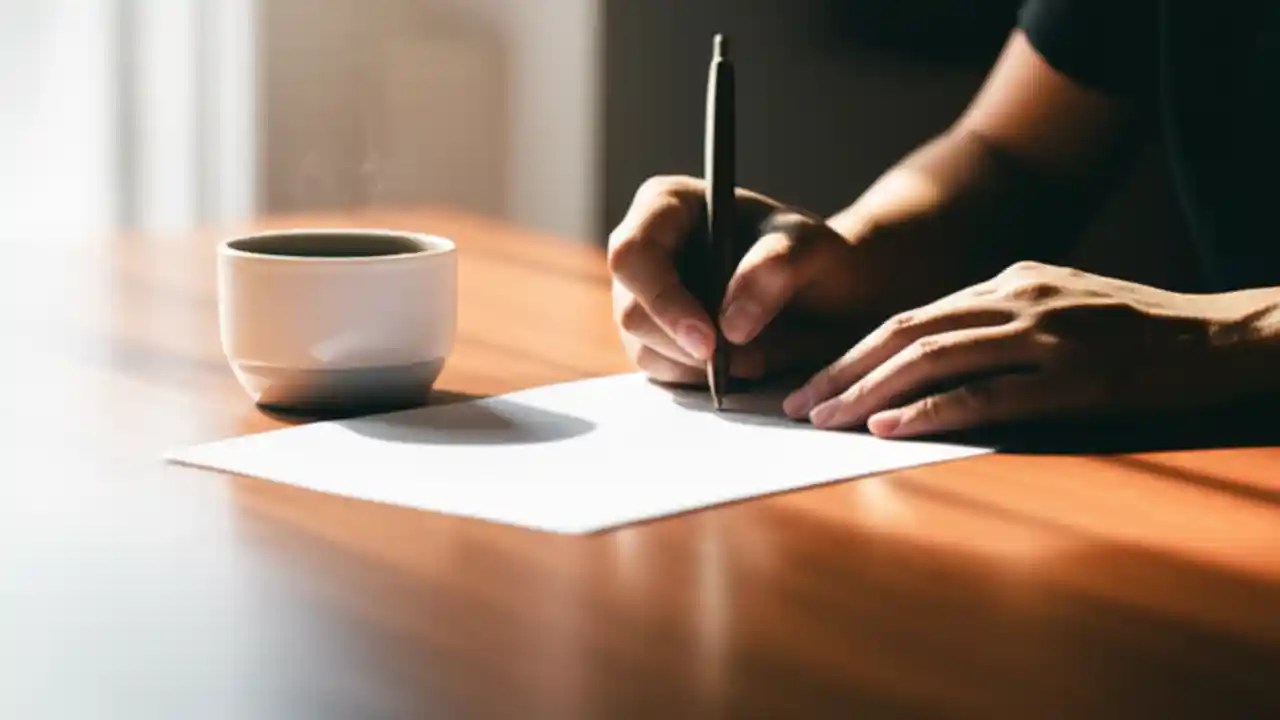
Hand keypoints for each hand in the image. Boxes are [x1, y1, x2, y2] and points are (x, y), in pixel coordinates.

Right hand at [608, 175, 877, 384]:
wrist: (823, 292)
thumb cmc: (812, 256)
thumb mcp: (812, 249)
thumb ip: (777, 269)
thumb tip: (731, 324)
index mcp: (667, 206)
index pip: (635, 254)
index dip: (664, 300)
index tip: (711, 342)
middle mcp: (643, 250)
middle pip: (633, 310)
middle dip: (689, 346)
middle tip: (750, 360)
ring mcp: (642, 296)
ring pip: (644, 347)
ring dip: (702, 366)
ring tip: (759, 353)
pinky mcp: (652, 336)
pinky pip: (661, 370)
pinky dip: (703, 378)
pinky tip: (742, 361)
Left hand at [784, 261, 1242, 436]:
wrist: (1218, 338)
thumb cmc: (1134, 332)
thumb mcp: (1058, 306)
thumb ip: (998, 323)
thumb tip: (932, 356)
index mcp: (1008, 282)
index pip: (910, 316)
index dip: (853, 350)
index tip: (812, 380)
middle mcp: (1015, 300)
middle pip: (905, 332)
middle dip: (842, 369)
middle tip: (796, 404)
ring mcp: (1043, 335)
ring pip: (932, 358)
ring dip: (869, 391)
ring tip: (824, 419)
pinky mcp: (1072, 377)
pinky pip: (985, 394)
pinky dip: (930, 411)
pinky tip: (889, 429)